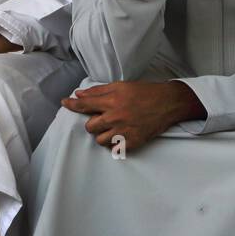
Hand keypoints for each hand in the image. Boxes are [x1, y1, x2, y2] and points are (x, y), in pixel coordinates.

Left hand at [61, 80, 204, 152]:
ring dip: (102, 135)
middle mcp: (116, 117)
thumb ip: (98, 91)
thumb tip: (79, 94)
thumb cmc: (145, 92)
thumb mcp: (121, 86)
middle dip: (93, 123)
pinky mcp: (134, 141)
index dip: (72, 104)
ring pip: (100, 140)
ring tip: (112, 129)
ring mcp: (125, 131)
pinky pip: (114, 149)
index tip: (65, 103)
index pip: (84, 105)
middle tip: (103, 119)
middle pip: (90, 127)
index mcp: (112, 101)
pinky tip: (120, 136)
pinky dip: (114, 145)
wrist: (169, 103)